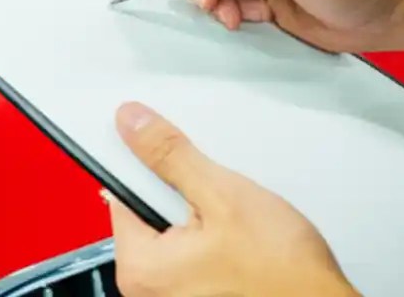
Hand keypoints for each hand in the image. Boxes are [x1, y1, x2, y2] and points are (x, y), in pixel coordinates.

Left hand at [107, 102, 358, 296]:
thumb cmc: (282, 271)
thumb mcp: (222, 196)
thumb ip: (170, 157)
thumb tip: (131, 122)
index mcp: (140, 269)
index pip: (122, 195)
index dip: (150, 167)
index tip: (172, 155)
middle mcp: (148, 289)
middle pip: (147, 211)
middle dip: (179, 193)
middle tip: (217, 196)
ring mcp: (173, 293)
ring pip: (172, 227)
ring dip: (198, 211)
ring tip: (234, 219)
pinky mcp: (197, 292)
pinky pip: (189, 247)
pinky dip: (208, 233)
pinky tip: (238, 236)